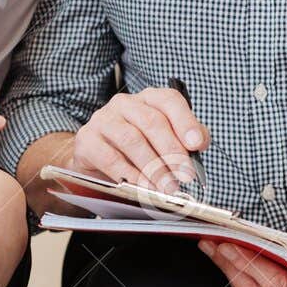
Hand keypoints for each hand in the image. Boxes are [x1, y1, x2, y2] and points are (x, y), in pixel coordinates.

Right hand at [72, 88, 206, 193]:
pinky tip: (142, 188)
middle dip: (172, 152)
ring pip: (132, 140)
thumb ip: (185, 139)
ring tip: (166, 187)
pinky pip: (110, 158)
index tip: (197, 145)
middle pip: (152, 122)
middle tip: (185, 176)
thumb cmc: (136, 151)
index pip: (169, 100)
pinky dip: (129, 175)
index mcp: (148, 98)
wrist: (95, 162)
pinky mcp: (86, 140)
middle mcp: (125, 104)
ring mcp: (103, 119)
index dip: (185, 122)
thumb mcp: (162, 142)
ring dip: (153, 167)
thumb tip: (200, 143)